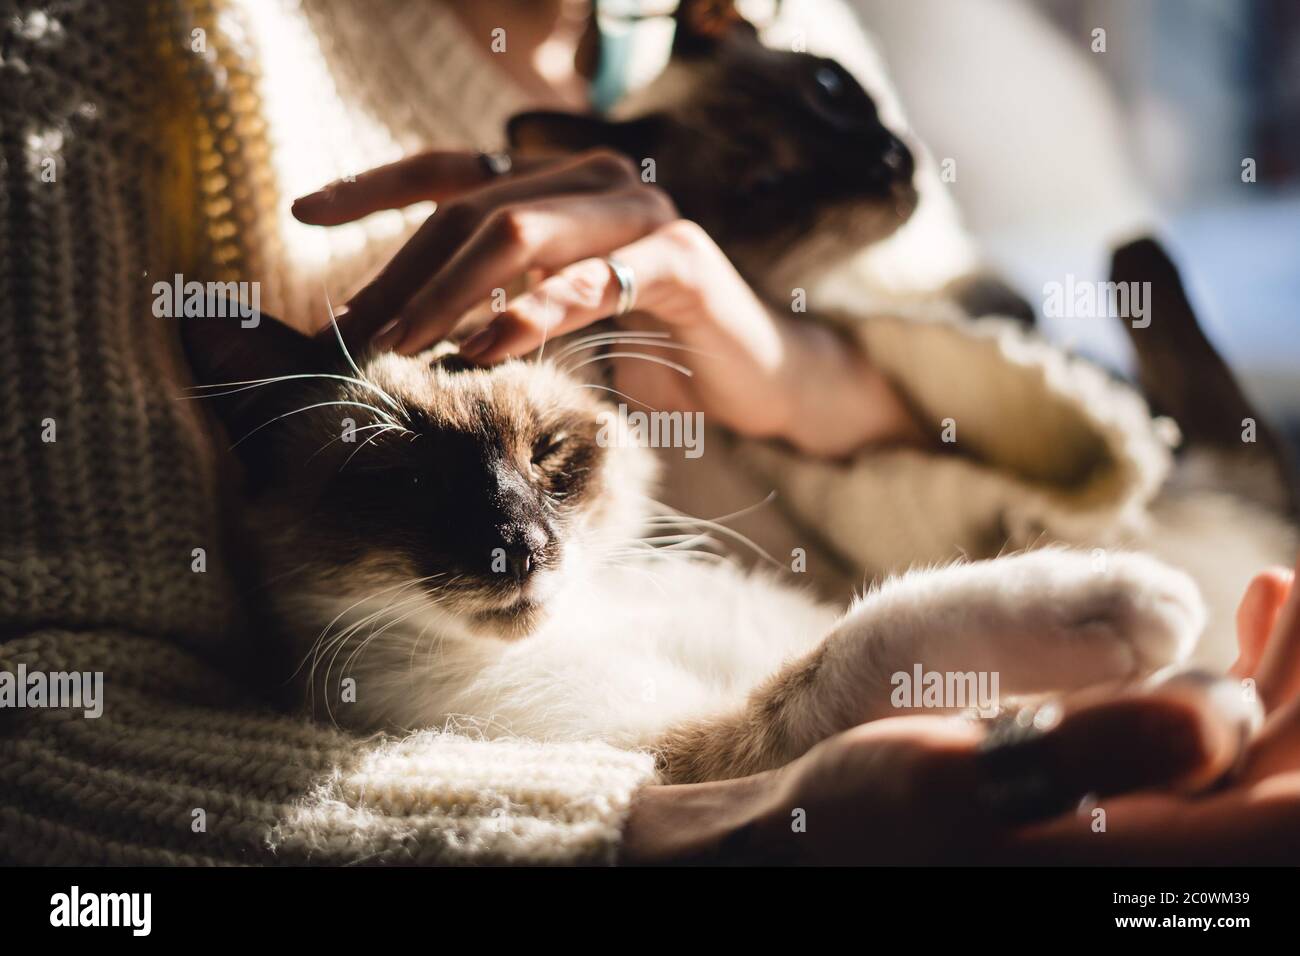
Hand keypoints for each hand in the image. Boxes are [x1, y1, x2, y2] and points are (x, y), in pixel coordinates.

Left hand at [292, 150, 920, 455]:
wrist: (756, 373)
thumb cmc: (648, 349)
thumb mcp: (557, 317)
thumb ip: (495, 302)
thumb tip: (392, 327)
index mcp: (562, 185)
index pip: (454, 172)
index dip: (376, 186)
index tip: (305, 214)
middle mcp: (599, 181)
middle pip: (474, 205)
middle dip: (403, 272)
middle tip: (350, 332)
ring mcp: (643, 213)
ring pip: (519, 231)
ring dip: (447, 294)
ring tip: (396, 346)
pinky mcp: (680, 261)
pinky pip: (590, 280)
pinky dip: (529, 314)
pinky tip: (482, 350)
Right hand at [620, 558, 1299, 864]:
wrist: (804, 854)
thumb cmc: (860, 818)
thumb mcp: (954, 778)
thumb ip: (1093, 757)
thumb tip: (1220, 715)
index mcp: (1134, 875)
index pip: (1290, 805)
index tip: (1286, 595)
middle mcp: (1154, 876)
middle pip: (1287, 782)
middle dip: (1299, 676)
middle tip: (1281, 585)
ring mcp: (1140, 862)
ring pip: (1260, 781)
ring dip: (1282, 689)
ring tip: (1271, 598)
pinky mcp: (1118, 840)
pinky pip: (1214, 780)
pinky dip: (1236, 711)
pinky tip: (1222, 654)